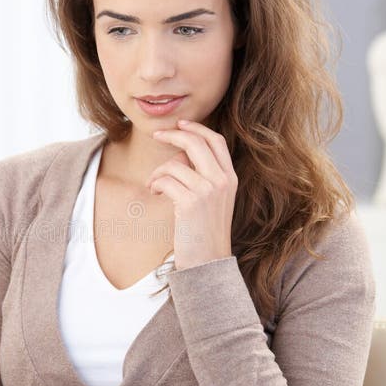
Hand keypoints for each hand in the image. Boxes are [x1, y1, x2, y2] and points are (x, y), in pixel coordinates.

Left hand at [145, 119, 237, 269]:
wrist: (208, 262)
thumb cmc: (204, 232)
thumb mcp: (213, 200)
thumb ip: (204, 176)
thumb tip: (181, 156)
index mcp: (230, 178)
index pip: (216, 141)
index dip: (197, 128)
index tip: (181, 124)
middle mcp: (223, 181)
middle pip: (196, 143)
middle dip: (173, 135)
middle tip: (157, 135)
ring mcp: (208, 191)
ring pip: (175, 164)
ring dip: (158, 172)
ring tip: (154, 184)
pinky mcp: (191, 202)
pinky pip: (165, 179)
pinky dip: (155, 183)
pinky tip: (154, 192)